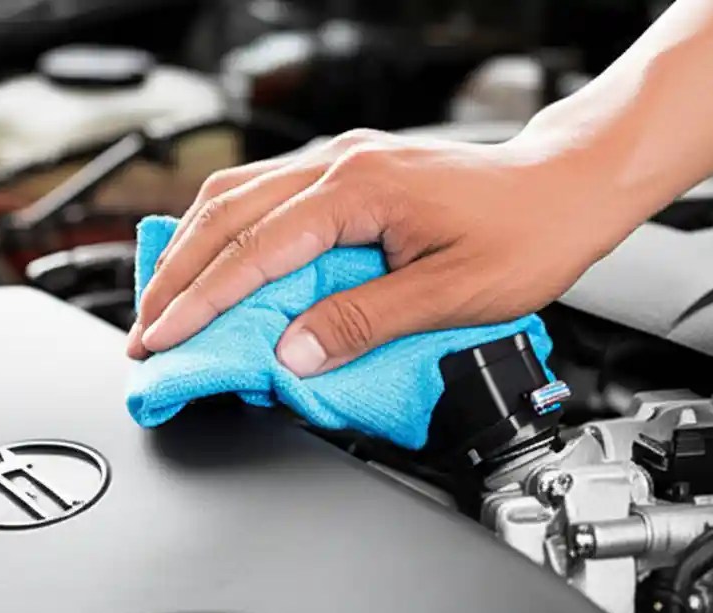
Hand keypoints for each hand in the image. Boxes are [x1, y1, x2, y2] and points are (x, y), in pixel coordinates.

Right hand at [127, 126, 641, 375]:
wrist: (566, 189)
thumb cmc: (527, 234)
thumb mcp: (450, 293)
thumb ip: (364, 321)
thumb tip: (292, 351)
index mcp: (358, 188)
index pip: (254, 251)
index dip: (200, 301)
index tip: (161, 340)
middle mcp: (341, 162)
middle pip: (227, 214)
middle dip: (176, 275)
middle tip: (145, 331)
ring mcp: (344, 160)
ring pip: (239, 195)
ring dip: (194, 248)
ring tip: (165, 300)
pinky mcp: (354, 170)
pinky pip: (269, 194)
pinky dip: (231, 231)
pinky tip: (220, 260)